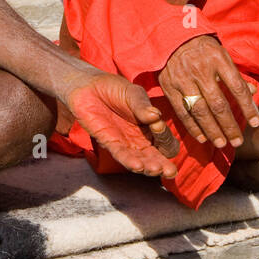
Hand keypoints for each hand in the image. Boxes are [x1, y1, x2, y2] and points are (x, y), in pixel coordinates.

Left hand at [62, 73, 178, 178]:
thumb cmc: (115, 90)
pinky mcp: (109, 143)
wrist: (89, 87)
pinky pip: (121, 156)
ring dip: (148, 167)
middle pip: (156, 158)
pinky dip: (129, 161)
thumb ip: (143, 106)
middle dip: (163, 165)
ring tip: (154, 169)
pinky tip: (137, 166)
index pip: (166, 141)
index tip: (157, 126)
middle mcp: (141, 139)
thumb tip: (157, 116)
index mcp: (152, 127)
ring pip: (140, 161)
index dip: (165, 138)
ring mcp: (126, 143)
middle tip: (169, 171)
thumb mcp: (133, 94)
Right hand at [158, 35, 258, 148]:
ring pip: (200, 110)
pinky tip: (202, 137)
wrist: (171, 36)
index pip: (237, 87)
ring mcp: (183, 79)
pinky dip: (192, 127)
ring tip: (221, 144)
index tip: (256, 123)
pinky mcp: (169, 86)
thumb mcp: (222, 54)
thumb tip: (252, 92)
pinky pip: (182, 111)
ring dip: (212, 130)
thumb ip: (235, 74)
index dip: (248, 107)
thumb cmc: (202, 48)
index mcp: (218, 60)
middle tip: (237, 141)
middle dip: (229, 125)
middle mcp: (201, 70)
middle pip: (218, 104)